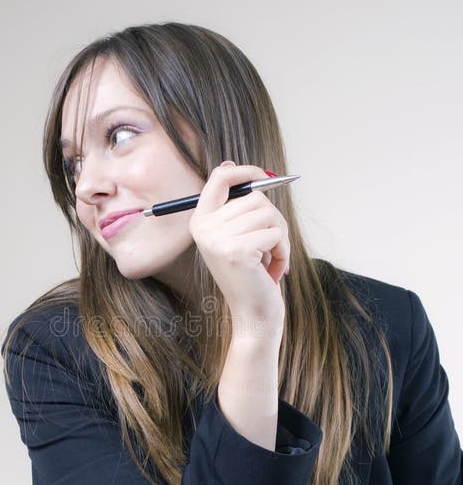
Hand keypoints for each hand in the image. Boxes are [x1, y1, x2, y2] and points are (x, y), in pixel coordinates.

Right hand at [189, 162, 288, 329]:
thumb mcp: (239, 236)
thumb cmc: (251, 275)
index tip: (263, 175)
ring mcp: (218, 239)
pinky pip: (276, 233)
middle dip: (274, 220)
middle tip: (272, 246)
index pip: (219, 178)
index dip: (244, 171)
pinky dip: (283, 251)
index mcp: (200, 222)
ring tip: (271, 259)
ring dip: (280, 237)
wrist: (253, 315)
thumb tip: (242, 169)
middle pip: (255, 197)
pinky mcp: (237, 251)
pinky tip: (272, 269)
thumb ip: (238, 207)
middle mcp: (204, 228)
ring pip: (268, 214)